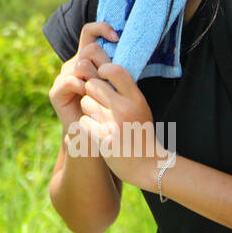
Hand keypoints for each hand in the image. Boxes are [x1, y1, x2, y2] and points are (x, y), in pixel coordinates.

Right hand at [49, 21, 119, 131]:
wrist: (96, 138)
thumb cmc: (110, 111)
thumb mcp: (117, 85)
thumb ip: (117, 66)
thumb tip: (128, 44)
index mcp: (87, 59)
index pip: (90, 32)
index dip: (102, 28)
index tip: (117, 37)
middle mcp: (73, 64)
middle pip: (89, 49)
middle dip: (103, 64)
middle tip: (110, 82)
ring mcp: (63, 77)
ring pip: (81, 65)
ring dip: (95, 80)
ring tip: (101, 96)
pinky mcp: (56, 92)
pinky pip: (71, 81)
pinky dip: (84, 89)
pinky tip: (90, 100)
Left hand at [74, 59, 167, 190]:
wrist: (148, 166)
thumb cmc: (141, 132)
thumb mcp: (139, 106)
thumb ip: (124, 89)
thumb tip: (102, 66)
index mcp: (136, 99)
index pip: (114, 70)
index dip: (103, 70)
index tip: (102, 77)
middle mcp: (125, 109)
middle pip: (92, 85)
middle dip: (91, 92)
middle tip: (99, 103)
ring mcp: (113, 124)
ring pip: (85, 102)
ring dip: (88, 109)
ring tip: (100, 119)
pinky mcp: (102, 139)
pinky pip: (82, 121)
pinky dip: (86, 126)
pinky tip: (97, 131)